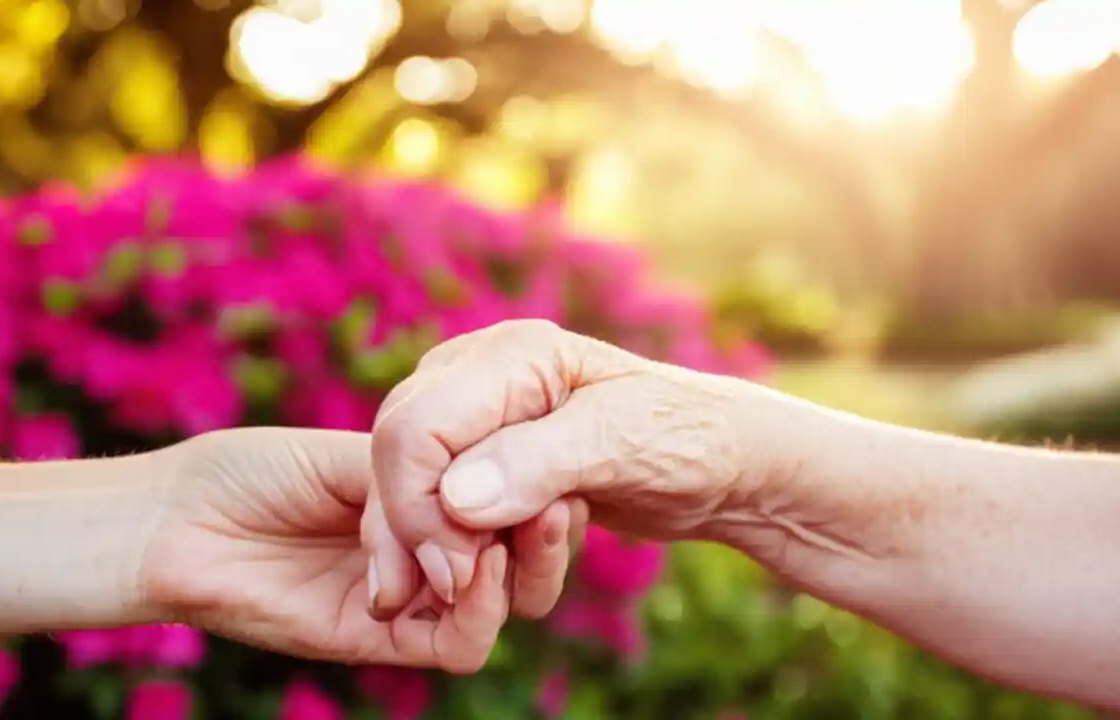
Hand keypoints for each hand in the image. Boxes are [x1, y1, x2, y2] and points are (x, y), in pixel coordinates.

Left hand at [137, 427, 572, 672]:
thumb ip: (424, 474)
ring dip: (508, 570)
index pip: (501, 503)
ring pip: (493, 607)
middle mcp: (420, 555)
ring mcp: (402, 600)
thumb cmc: (250, 470)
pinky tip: (461, 568)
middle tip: (549, 501)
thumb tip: (486, 490)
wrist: (176, 522)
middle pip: (509, 558)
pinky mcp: (377, 639)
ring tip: (498, 533)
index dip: (531, 485)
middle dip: (536, 531)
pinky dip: (476, 609)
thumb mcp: (356, 452)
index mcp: (418, 504)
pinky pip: (455, 643)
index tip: (551, 455)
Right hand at [365, 319, 759, 607]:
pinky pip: (445, 516)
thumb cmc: (691, 439)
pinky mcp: (485, 461)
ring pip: (414, 497)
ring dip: (465, 552)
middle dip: (431, 535)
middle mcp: (477, 378)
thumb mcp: (624, 444)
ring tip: (533, 569)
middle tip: (479, 589)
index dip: (417, 508)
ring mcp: (476, 421)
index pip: (411, 430)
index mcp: (508, 356)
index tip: (461, 574)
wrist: (725, 465)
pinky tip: (534, 559)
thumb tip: (453, 499)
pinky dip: (481, 555)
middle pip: (394, 463)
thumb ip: (538, 463)